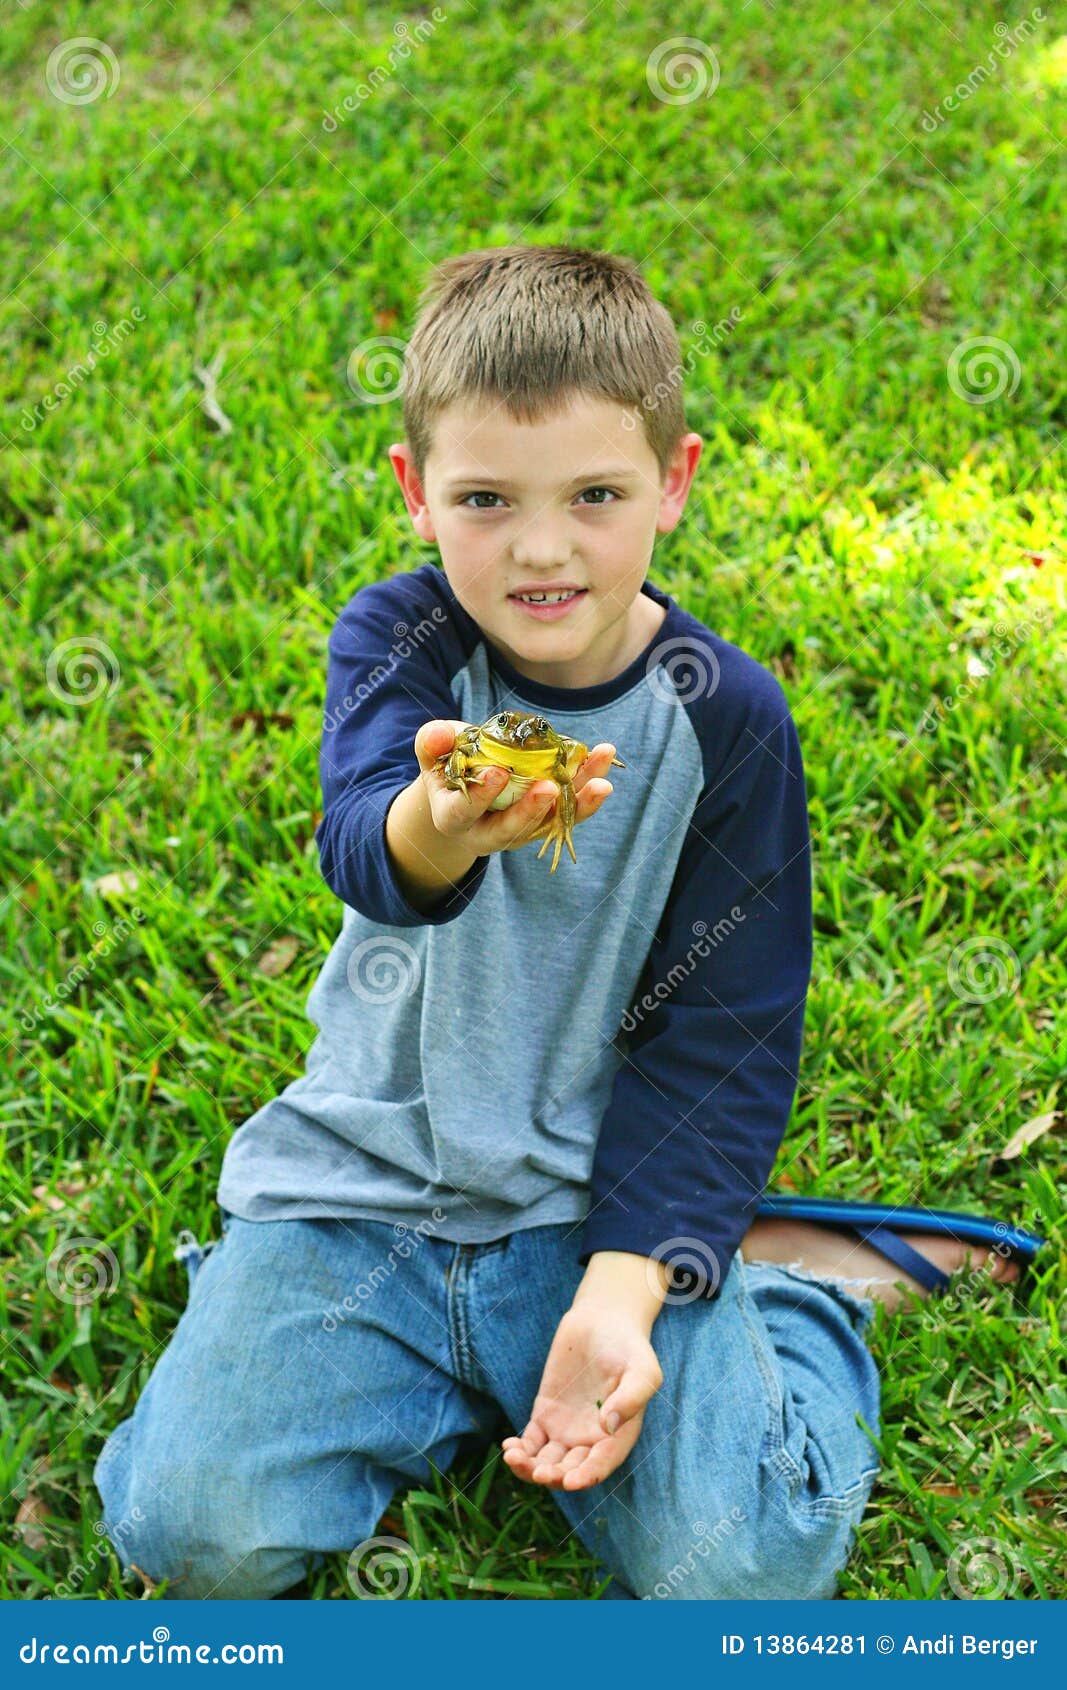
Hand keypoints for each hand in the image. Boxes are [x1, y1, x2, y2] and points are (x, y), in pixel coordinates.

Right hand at [413, 720, 617, 860]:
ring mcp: (520, 831)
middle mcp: (488, 833)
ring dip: (577, 802)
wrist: (469, 789)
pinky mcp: (545, 824)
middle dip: (531, 810)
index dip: (480, 795)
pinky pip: (569, 814)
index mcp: (453, 817)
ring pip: (548, 822)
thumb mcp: (435, 754)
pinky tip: (604, 772)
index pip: (463, 811)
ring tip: (601, 781)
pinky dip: (587, 795)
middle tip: (551, 788)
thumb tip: (438, 734)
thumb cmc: (449, 767)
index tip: (499, 774)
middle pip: (511, 829)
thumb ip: (432, 743)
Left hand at [501, 1305, 663, 1490]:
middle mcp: (591, 1440)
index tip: (570, 1481)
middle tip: (539, 1473)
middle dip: (554, 1476)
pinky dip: (520, 1449)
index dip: (586, 1476)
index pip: (601, 1465)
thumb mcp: (642, 1369)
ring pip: (546, 1461)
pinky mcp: (545, 1414)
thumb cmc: (629, 1347)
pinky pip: (531, 1441)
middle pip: (569, 1470)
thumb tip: (609, 1425)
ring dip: (530, 1467)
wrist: (603, 1321)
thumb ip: (631, 1397)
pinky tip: (509, 1447)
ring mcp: (566, 1429)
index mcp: (618, 1436)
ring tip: (514, 1458)